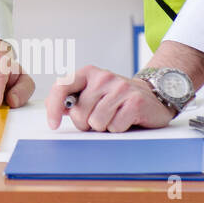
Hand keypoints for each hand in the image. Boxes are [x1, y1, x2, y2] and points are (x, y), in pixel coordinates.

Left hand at [46, 65, 175, 131]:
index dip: (53, 108)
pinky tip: (126, 119)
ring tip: (113, 117)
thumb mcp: (91, 93)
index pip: (62, 87)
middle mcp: (103, 77)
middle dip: (86, 123)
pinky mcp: (135, 101)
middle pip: (79, 113)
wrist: (151, 96)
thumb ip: (71, 99)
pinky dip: (118, 129)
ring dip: (103, 126)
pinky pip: (115, 127)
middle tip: (98, 117)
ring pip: (96, 122)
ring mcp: (120, 88)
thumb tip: (52, 107)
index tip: (53, 124)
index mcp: (87, 73)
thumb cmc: (115, 98)